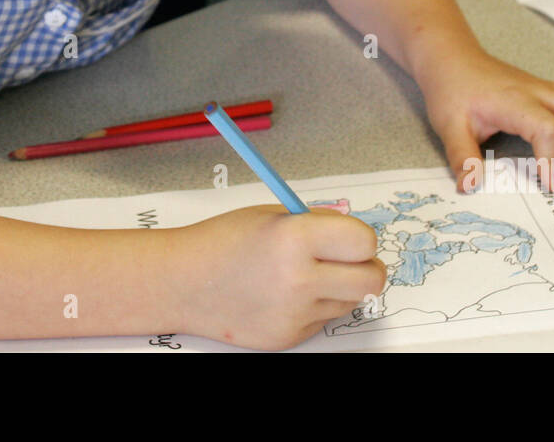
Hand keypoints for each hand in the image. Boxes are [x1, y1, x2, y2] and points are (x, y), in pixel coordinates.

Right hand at [176, 205, 385, 350]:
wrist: (182, 282)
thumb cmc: (222, 242)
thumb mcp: (272, 216)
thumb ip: (317, 223)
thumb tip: (355, 234)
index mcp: (295, 239)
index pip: (363, 241)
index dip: (361, 238)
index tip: (351, 238)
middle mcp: (299, 280)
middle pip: (371, 280)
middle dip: (367, 267)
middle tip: (350, 260)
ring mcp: (295, 314)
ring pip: (349, 301)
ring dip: (338, 288)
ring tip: (304, 275)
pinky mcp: (288, 337)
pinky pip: (323, 320)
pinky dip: (314, 307)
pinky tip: (284, 294)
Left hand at [418, 50, 553, 192]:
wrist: (453, 60)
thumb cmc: (453, 89)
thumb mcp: (448, 126)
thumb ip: (462, 156)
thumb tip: (470, 185)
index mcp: (514, 101)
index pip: (547, 128)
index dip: (553, 159)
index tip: (551, 185)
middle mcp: (538, 92)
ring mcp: (548, 90)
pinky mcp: (552, 93)